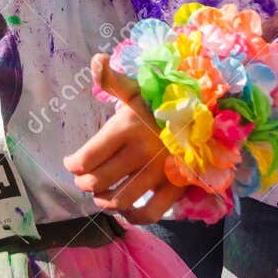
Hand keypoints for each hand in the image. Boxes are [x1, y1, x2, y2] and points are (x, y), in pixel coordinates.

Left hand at [63, 54, 184, 224]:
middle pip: (98, 181)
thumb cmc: (163, 99)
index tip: (70, 162)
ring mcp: (159, 172)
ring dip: (103, 201)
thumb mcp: (136, 86)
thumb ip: (111, 79)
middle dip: (83, 183)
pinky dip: (134, 216)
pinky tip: (125, 209)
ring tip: (100, 193)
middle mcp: (140, 152)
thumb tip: (96, 60)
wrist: (207, 111)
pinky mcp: (176, 186)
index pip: (86, 157)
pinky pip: (150, 212)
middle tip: (82, 179)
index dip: (72, 164)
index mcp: (126, 127)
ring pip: (119, 200)